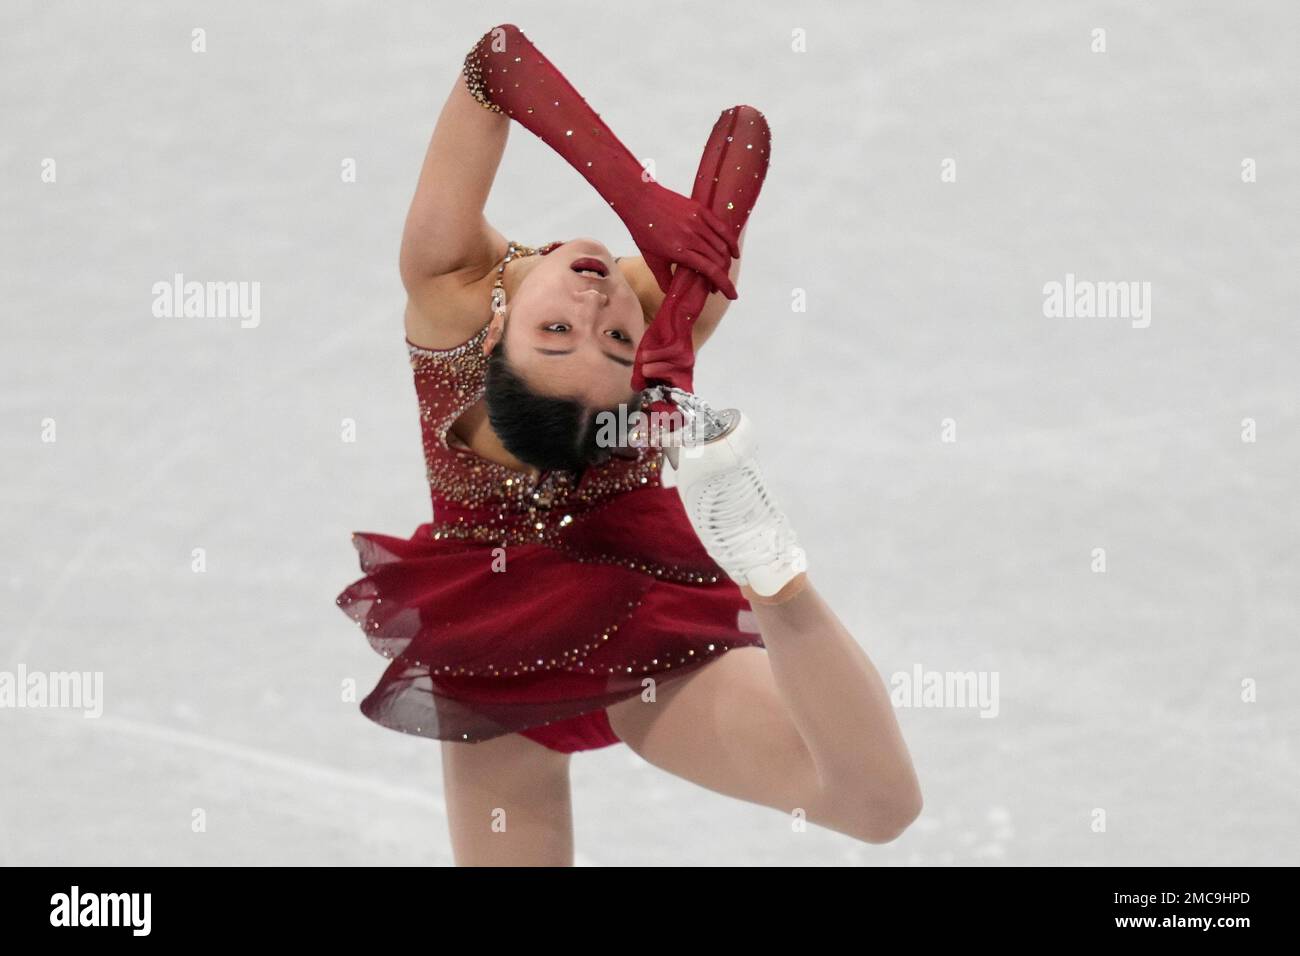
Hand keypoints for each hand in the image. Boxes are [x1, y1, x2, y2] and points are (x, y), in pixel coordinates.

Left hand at [623, 183, 739, 298]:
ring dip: (727, 261)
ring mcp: (697, 222)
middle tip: (719, 285)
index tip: (731, 295)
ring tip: (725, 270)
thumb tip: (672, 295)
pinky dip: (730, 241)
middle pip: (718, 259)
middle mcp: (691, 237)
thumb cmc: (643, 230)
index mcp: (679, 251)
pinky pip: (721, 227)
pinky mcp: (700, 210)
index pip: (710, 270)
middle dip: (724, 276)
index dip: (724, 284)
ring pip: (721, 245)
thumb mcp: (651, 259)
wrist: (639, 200)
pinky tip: (733, 252)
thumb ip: (664, 279)